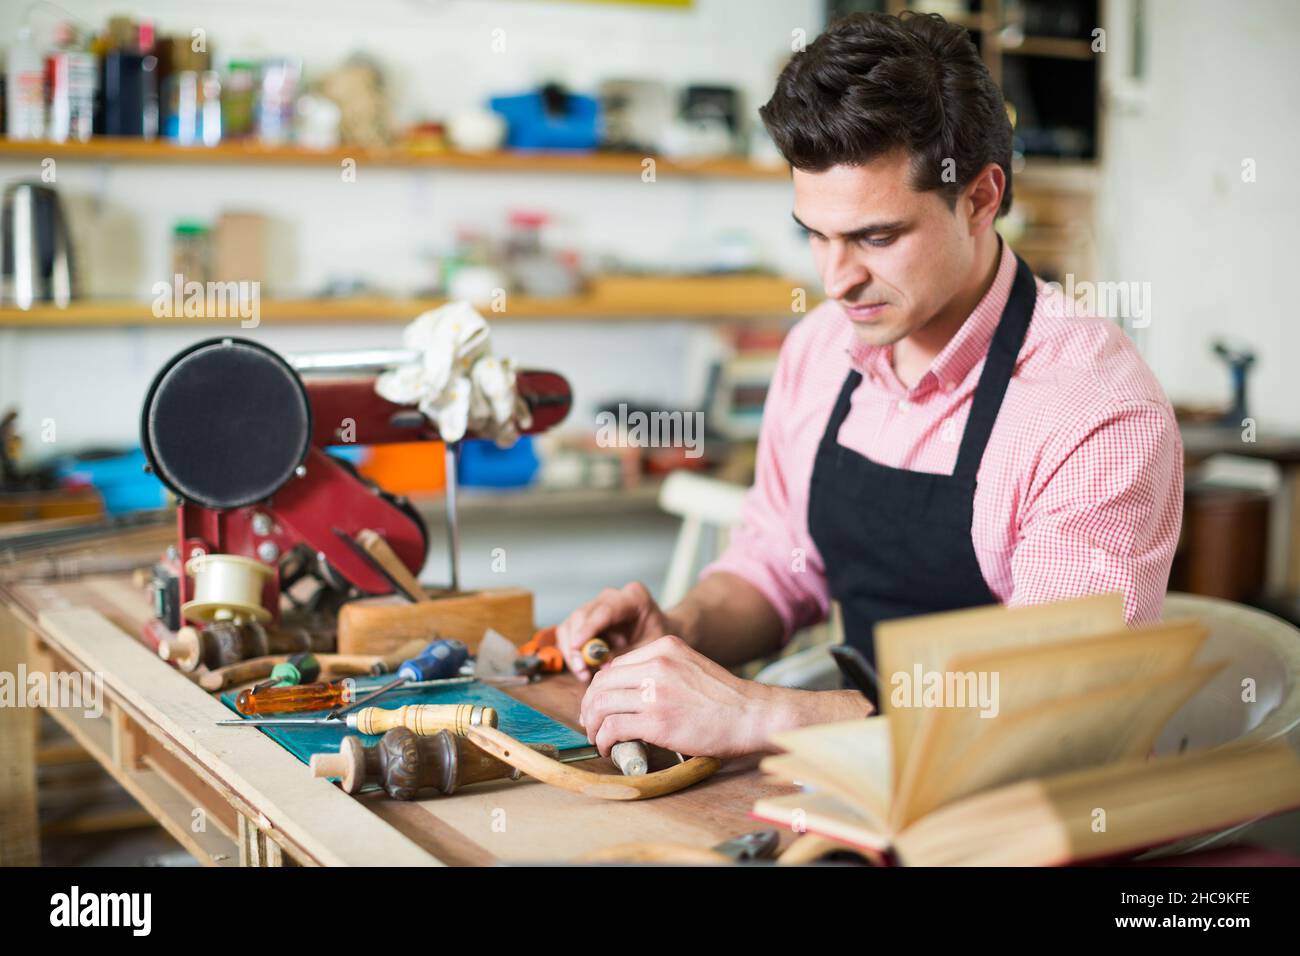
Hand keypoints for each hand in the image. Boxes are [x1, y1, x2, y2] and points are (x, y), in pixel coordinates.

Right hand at [555, 582, 675, 682]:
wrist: (660, 632)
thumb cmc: (658, 638)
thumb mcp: (650, 648)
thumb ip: (627, 654)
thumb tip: (602, 665)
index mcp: (633, 597)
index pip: (604, 610)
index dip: (588, 629)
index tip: (577, 646)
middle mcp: (611, 596)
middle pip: (582, 615)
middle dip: (576, 645)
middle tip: (582, 670)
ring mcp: (596, 605)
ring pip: (570, 624)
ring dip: (572, 651)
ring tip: (584, 674)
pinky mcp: (586, 617)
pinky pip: (569, 632)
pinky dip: (572, 652)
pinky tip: (584, 669)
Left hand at [578, 635, 772, 758]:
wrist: (752, 715)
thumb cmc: (725, 699)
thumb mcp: (690, 667)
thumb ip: (660, 671)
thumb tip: (626, 690)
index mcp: (664, 647)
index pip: (614, 666)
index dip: (600, 689)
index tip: (599, 706)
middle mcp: (656, 664)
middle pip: (602, 684)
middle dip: (590, 707)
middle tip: (591, 724)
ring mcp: (655, 691)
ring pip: (602, 705)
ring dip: (594, 726)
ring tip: (599, 738)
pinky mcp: (656, 720)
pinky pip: (613, 728)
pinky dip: (604, 740)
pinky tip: (609, 748)